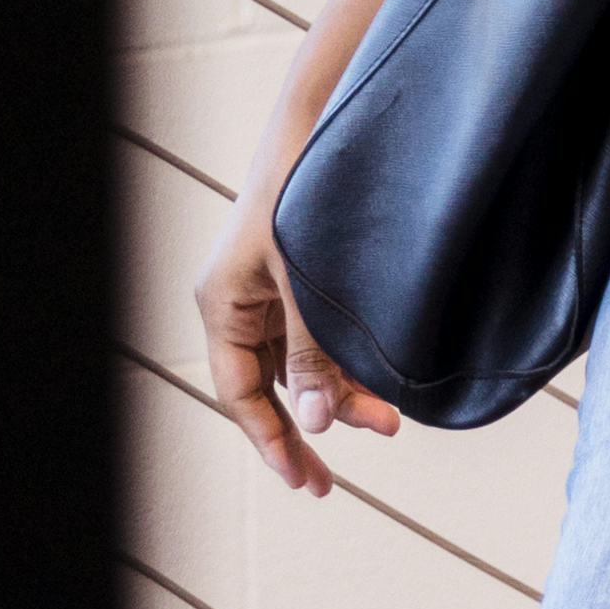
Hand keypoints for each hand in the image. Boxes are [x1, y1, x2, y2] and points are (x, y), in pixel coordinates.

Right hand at [194, 191, 397, 495]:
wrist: (326, 121)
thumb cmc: (306, 193)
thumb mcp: (310, 281)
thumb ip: (315, 352)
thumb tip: (319, 424)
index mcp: (222, 304)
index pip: (239, 392)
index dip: (269, 440)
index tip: (301, 479)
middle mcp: (239, 303)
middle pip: (266, 388)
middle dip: (303, 433)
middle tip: (326, 487)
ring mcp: (268, 292)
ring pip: (298, 366)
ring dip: (338, 395)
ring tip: (387, 422)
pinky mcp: (297, 280)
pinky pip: (315, 339)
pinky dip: (344, 363)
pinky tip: (377, 384)